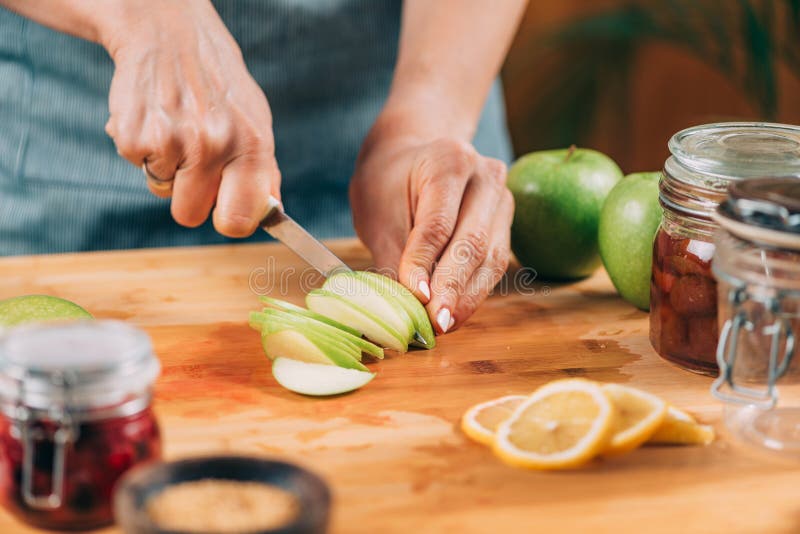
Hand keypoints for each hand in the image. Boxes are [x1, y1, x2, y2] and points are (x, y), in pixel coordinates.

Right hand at [102, 0, 279, 236]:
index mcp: (250, 145)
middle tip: (194, 163)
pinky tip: (156, 118)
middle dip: (189, 198)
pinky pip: (138, 167)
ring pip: (161, 191)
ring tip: (178, 129)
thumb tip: (270, 214)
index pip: (239, 219)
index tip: (225, 212)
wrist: (169, 33)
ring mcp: (170, 141)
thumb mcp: (255, 119)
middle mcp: (212, 145)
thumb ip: (263, 170)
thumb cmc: (218, 85)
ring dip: (167, 169)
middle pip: (189, 215)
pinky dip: (144, 149)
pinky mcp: (132, 136)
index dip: (229, 221)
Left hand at [350, 130, 513, 333]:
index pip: (438, 223)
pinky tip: (454, 311)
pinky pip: (494, 264)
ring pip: (492, 258)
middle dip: (453, 289)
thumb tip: (402, 307)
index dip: (425, 264)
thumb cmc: (388, 183)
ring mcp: (503, 199)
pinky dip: (473, 290)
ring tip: (444, 324)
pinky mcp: (506, 223)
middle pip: (474, 242)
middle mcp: (487, 176)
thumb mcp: (378, 214)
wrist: (410, 157)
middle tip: (436, 323)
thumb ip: (394, 258)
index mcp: (450, 160)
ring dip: (467, 296)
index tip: (416, 298)